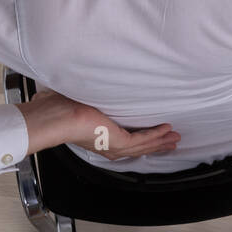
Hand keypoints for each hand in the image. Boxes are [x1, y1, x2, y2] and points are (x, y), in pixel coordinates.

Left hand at [17, 88, 180, 160]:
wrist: (56, 117)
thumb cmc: (57, 109)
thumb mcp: (74, 101)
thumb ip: (80, 96)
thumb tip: (74, 84)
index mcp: (97, 138)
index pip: (123, 141)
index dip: (139, 139)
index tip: (151, 136)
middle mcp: (106, 145)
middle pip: (139, 147)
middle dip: (156, 144)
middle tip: (172, 142)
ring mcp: (113, 145)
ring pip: (144, 145)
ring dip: (161, 141)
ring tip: (175, 138)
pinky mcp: (118, 142)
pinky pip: (143, 139)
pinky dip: (156, 135)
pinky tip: (167, 131)